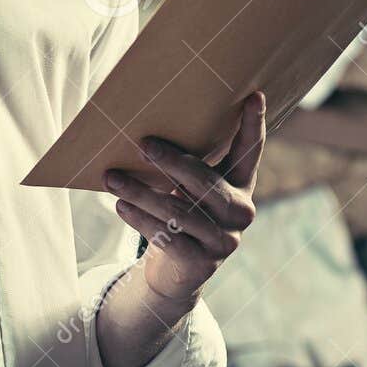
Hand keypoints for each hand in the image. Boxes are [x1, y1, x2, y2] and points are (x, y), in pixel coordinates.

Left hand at [104, 90, 265, 307]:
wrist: (179, 271)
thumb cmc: (182, 213)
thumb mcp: (191, 187)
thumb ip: (187, 163)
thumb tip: (147, 129)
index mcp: (242, 184)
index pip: (251, 150)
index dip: (254, 124)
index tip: (254, 94)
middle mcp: (241, 211)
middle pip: (205, 183)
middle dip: (172, 162)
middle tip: (143, 144)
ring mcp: (225, 240)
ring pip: (179, 212)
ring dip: (141, 192)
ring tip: (112, 178)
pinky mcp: (203, 263)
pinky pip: (168, 237)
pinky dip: (140, 220)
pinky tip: (121, 205)